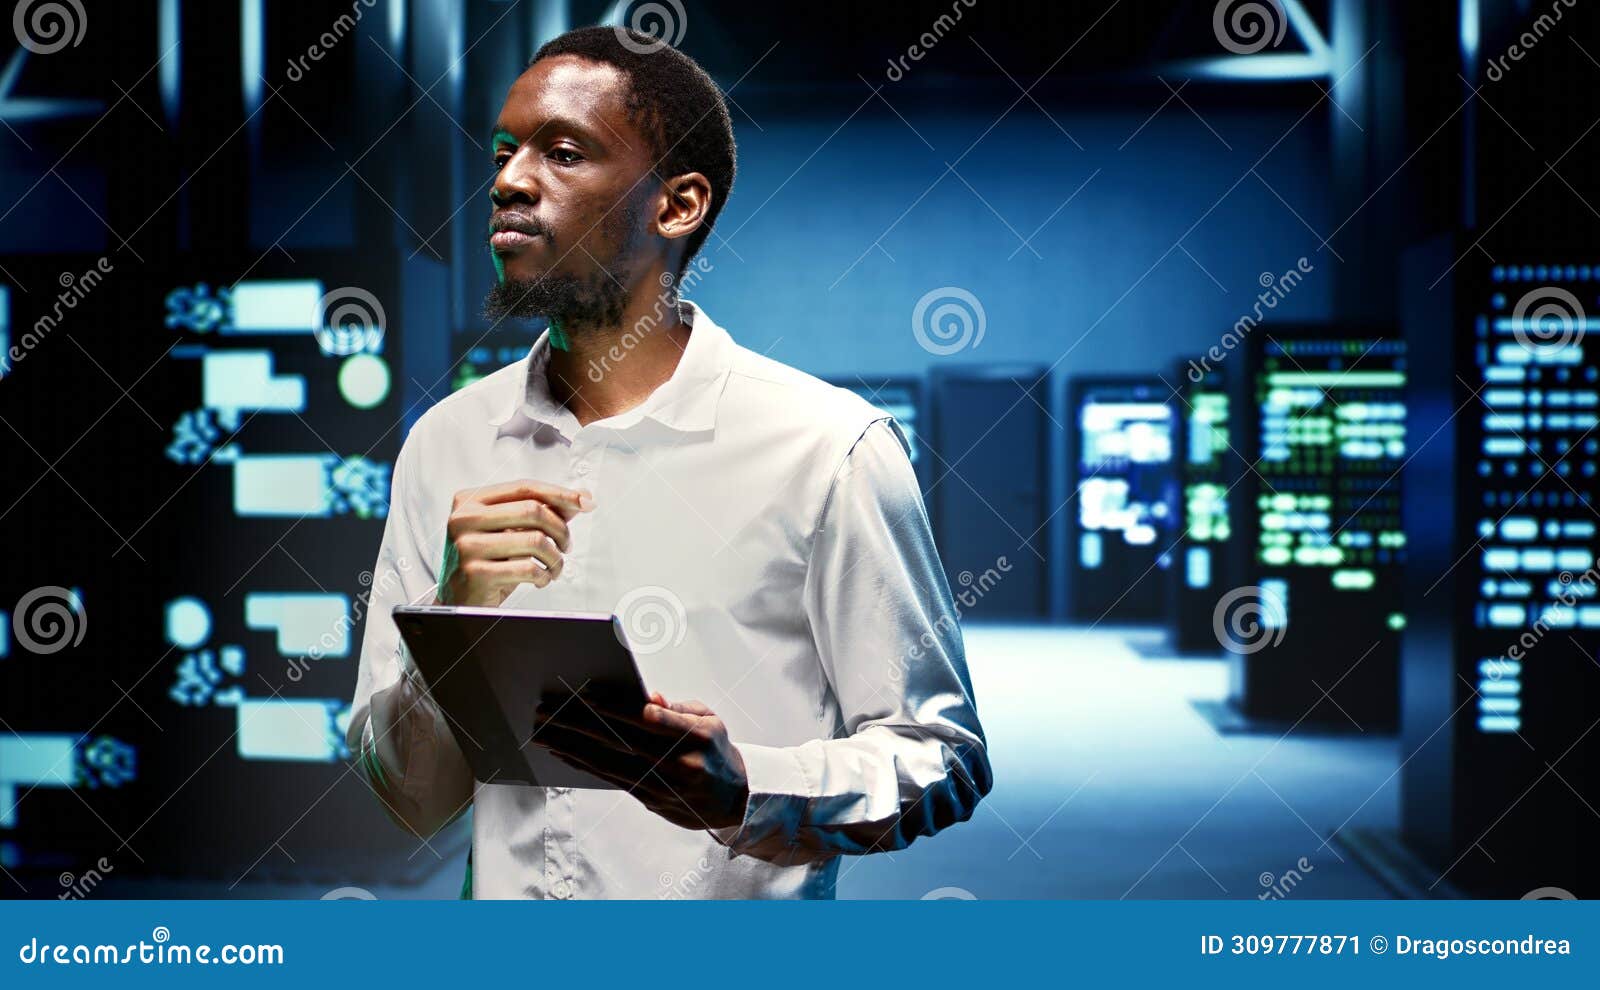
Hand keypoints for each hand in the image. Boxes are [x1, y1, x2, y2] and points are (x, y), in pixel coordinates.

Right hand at [438, 479, 593, 606]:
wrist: (459, 601)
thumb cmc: (487, 562)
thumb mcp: (510, 532)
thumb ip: (542, 511)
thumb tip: (581, 496)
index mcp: (470, 500)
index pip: (524, 487)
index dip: (559, 494)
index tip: (585, 502)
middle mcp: (464, 519)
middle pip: (533, 510)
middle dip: (561, 530)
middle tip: (566, 546)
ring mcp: (467, 546)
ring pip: (535, 540)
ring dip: (555, 557)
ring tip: (554, 567)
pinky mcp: (476, 573)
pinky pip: (528, 568)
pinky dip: (544, 575)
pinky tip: (541, 579)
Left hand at [531, 692, 748, 830]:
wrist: (736, 801)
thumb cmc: (718, 750)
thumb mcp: (709, 720)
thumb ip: (675, 708)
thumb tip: (646, 697)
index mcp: (697, 735)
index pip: (650, 718)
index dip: (616, 706)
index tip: (586, 694)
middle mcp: (679, 762)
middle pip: (621, 739)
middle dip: (579, 723)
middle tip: (549, 710)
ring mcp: (663, 784)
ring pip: (609, 762)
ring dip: (571, 746)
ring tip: (544, 733)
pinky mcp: (651, 799)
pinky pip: (611, 779)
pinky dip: (585, 765)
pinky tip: (564, 753)